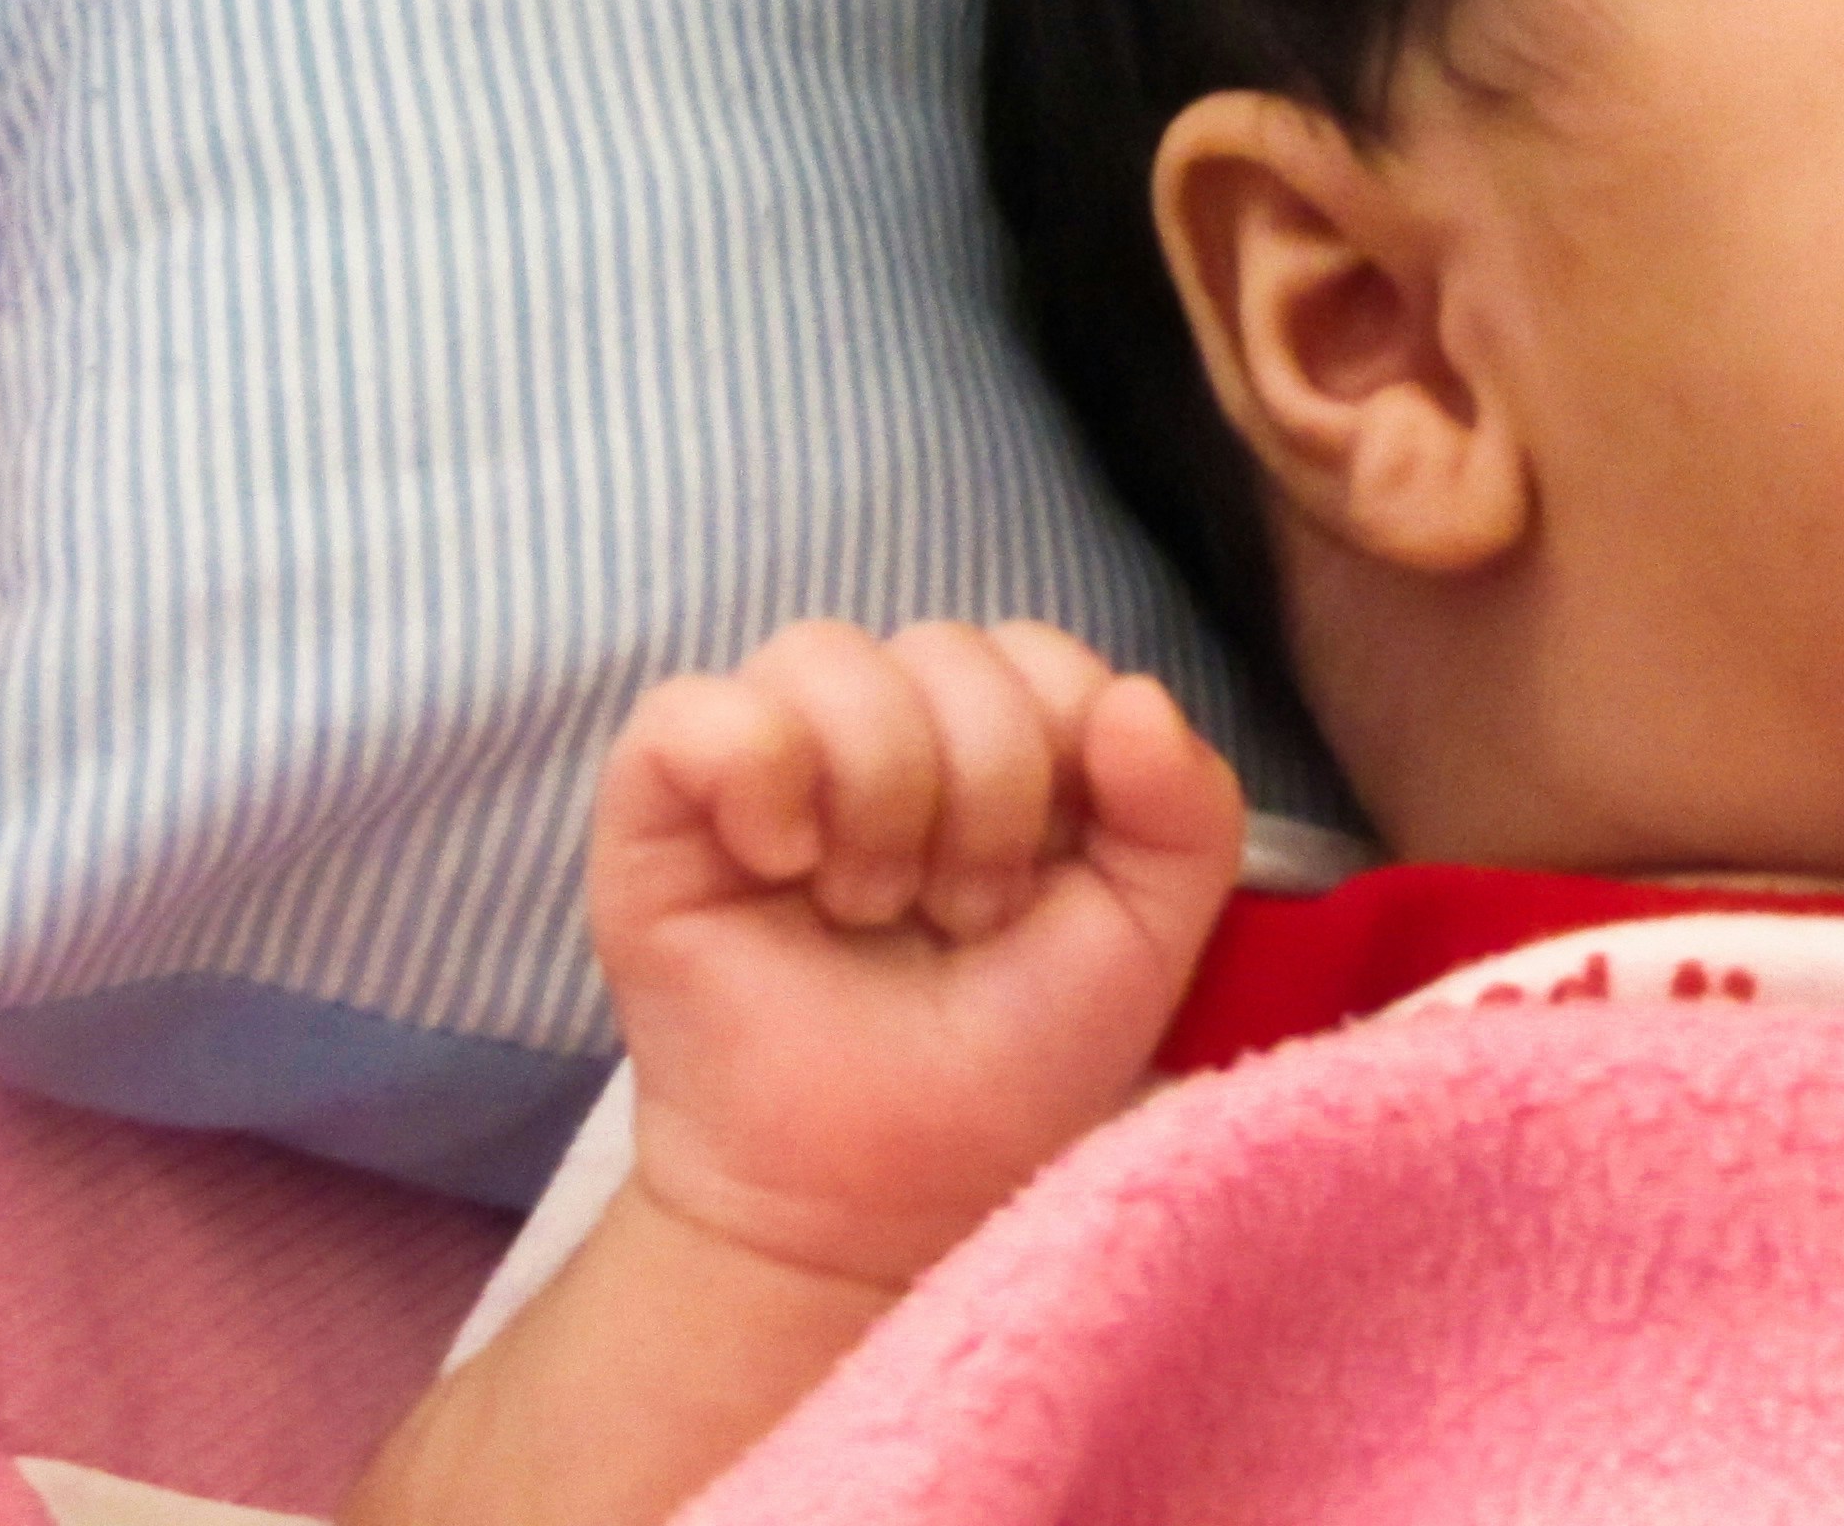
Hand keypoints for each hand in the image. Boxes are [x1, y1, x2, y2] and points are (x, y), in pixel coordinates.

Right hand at [591, 617, 1243, 1292]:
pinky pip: (694, 710)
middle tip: (954, 920)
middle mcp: (875, 719)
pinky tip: (778, 867)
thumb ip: (1188, 809)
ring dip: (877, 799)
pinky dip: (756, 779)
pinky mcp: (654, 797)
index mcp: (990, 734)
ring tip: (866, 908)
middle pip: (943, 646)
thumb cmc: (1003, 1067)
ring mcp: (761, 751)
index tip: (1033, 892)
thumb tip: (1131, 696)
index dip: (1059, 759)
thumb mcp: (1144, 941)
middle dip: (981, 799)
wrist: (873, 1197)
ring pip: (823, 652)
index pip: (1037, 650)